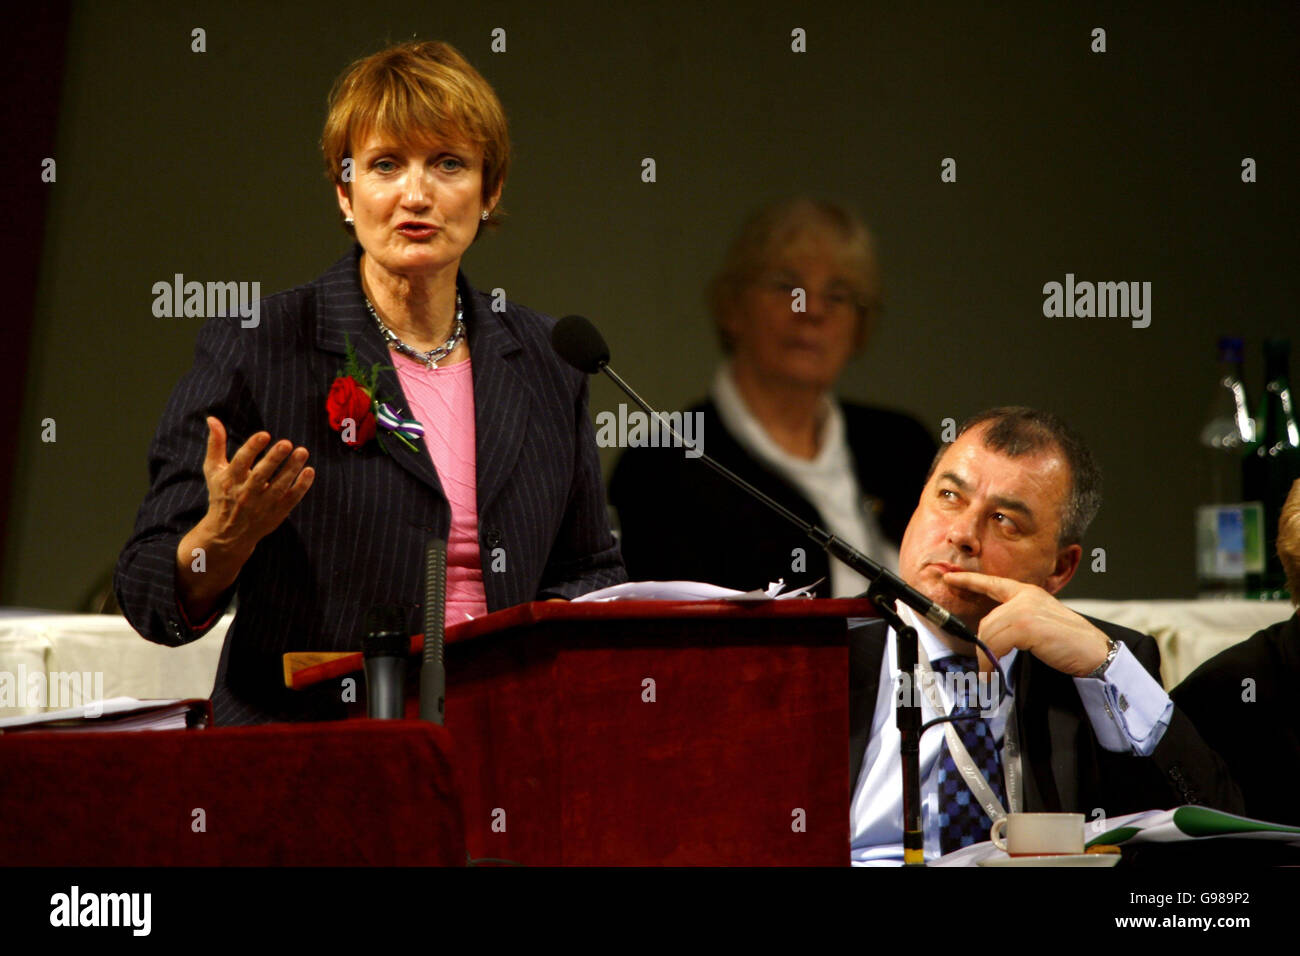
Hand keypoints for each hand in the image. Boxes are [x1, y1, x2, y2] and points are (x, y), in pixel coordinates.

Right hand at [198, 416, 314, 554]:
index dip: (252, 448)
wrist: (227, 534)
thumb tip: (212, 419)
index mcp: (230, 480)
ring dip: (292, 469)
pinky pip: (291, 498)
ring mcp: (262, 505)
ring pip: (279, 486)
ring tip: (302, 452)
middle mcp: (245, 493)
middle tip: (287, 443)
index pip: (241, 462)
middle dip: (274, 459)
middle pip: (261, 475)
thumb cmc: (221, 494)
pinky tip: (309, 471)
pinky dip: (302, 486)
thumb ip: (216, 445)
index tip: (265, 434)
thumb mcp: (214, 470)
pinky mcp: (276, 513)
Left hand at [942, 571, 1110, 677]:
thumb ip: (1016, 622)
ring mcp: (1026, 609)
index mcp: (1028, 592)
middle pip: (986, 620)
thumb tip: (990, 640)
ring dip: (986, 656)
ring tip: (989, 671)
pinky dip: (991, 660)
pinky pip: (996, 643)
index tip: (949, 577)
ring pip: (989, 632)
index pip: (993, 583)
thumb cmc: (1069, 642)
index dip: (968, 580)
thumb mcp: (1039, 624)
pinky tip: (994, 671)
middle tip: (985, 664)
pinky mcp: (1027, 625)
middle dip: (982, 644)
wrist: (1095, 652)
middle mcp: (1025, 596)